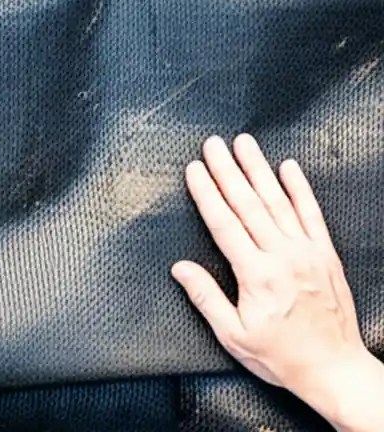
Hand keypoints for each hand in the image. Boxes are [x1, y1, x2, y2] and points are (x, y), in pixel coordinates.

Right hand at [174, 135, 383, 431]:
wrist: (333, 369)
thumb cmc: (281, 356)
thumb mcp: (233, 335)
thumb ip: (206, 298)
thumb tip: (180, 269)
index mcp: (256, 275)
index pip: (224, 223)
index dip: (207, 193)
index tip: (194, 169)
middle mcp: (282, 257)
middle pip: (248, 204)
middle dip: (228, 170)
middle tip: (213, 144)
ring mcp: (307, 252)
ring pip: (278, 202)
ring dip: (259, 170)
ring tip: (244, 144)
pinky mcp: (326, 255)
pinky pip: (312, 214)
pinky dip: (300, 189)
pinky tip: (289, 168)